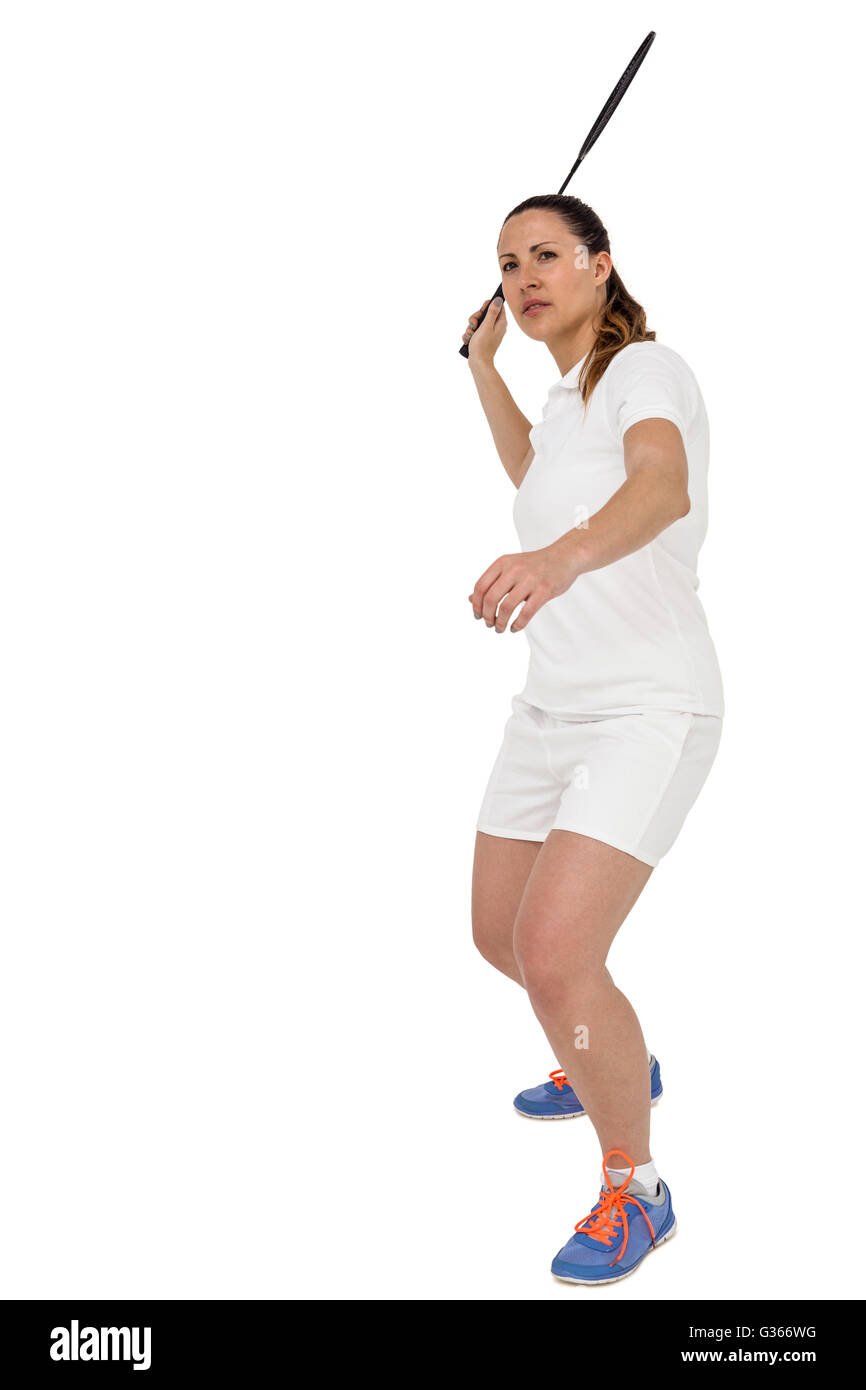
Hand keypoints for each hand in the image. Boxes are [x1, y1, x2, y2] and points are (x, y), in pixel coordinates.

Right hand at [462, 296, 505, 366]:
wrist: (478, 363)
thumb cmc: (482, 345)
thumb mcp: (486, 326)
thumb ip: (492, 312)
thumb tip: (499, 299)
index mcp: (501, 323)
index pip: (497, 306)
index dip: (487, 306)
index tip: (481, 311)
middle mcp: (496, 327)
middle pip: (485, 314)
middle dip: (475, 318)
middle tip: (473, 325)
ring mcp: (490, 333)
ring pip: (478, 322)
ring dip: (471, 327)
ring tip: (470, 335)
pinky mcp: (483, 338)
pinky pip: (475, 331)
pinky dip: (470, 334)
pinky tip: (469, 340)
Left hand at [467, 534, 583, 632]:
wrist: (564, 556)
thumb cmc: (535, 565)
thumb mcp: (510, 567)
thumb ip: (492, 581)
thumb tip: (470, 600)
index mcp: (503, 563)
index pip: (480, 586)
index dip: (476, 604)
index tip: (478, 615)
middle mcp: (514, 569)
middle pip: (490, 598)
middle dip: (487, 616)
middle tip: (489, 624)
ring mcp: (530, 579)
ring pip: (506, 607)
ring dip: (500, 623)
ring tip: (500, 628)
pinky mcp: (544, 590)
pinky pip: (526, 613)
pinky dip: (517, 625)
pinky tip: (514, 628)